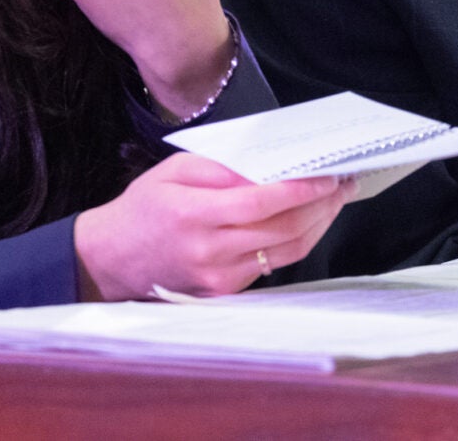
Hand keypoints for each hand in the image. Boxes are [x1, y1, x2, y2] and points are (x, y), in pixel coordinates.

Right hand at [74, 153, 352, 299]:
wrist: (113, 258)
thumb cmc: (144, 206)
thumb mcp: (175, 171)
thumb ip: (222, 168)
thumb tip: (270, 166)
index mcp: (195, 215)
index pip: (262, 202)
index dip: (302, 189)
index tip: (329, 175)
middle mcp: (211, 251)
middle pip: (284, 229)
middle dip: (321, 205)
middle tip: (344, 183)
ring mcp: (220, 277)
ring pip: (287, 251)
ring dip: (318, 224)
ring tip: (335, 200)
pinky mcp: (225, 291)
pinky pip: (272, 265)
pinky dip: (296, 241)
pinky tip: (308, 220)